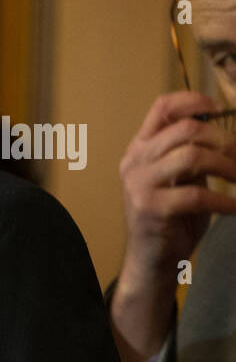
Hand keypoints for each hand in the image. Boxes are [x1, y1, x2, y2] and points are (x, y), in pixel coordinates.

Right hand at [113, 91, 235, 361]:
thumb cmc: (171, 218)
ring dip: (227, 167)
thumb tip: (223, 130)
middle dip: (223, 140)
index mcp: (139, 149)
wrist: (152, 261)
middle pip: (185, 130)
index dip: (193, 101)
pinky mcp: (151, 209)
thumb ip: (190, 153)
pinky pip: (197, 195)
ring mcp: (139, 185)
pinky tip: (235, 209)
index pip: (161, 108)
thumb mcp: (180, 179)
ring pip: (192, 157)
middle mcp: (135, 162)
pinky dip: (224, 201)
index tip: (220, 108)